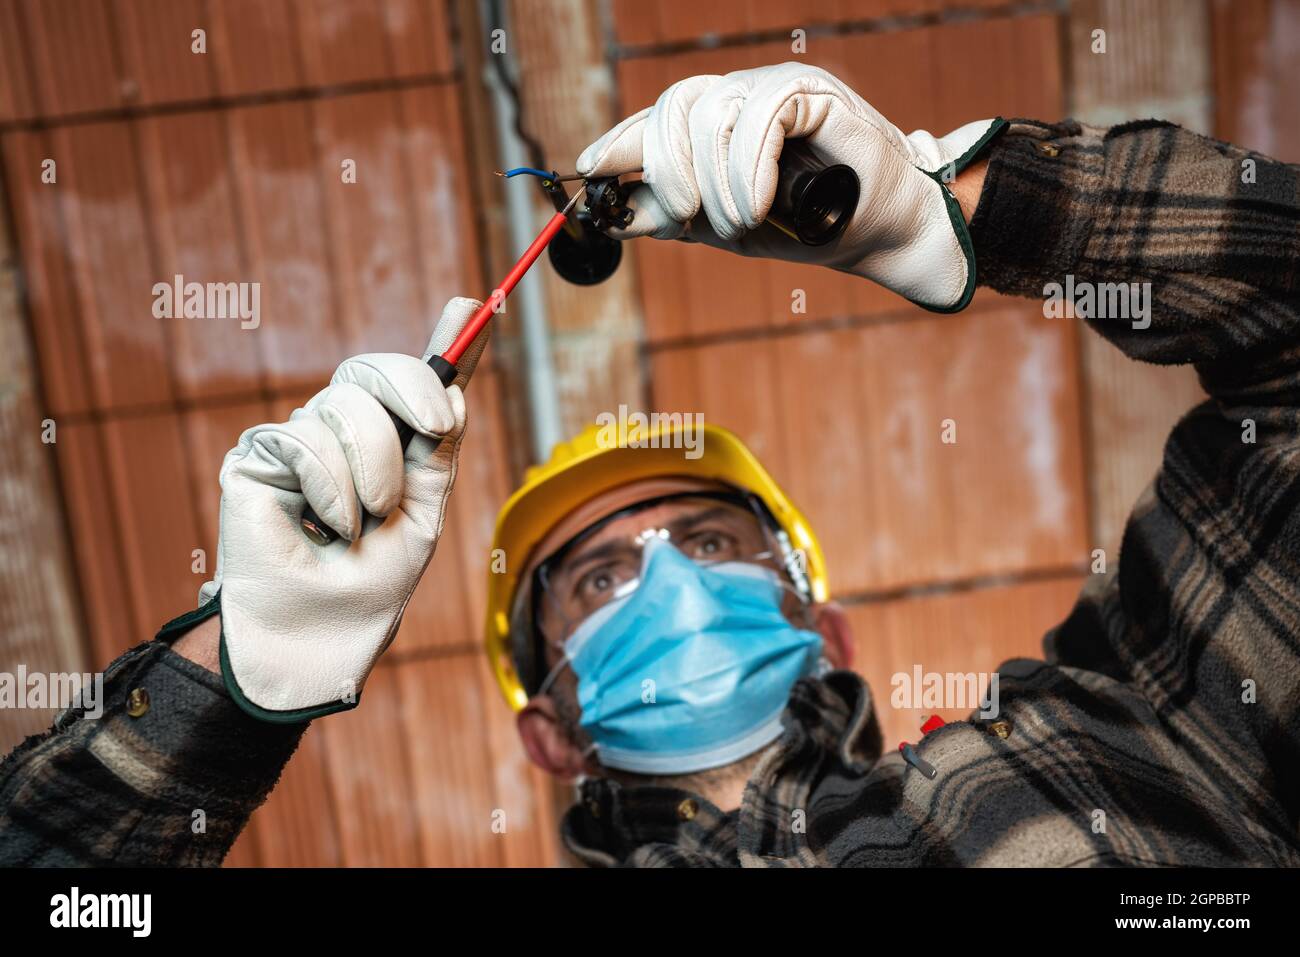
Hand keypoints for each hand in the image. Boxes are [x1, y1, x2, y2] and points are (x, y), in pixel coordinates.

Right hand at [196, 297, 487, 720]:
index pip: (414, 384)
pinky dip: (328, 486)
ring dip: (372, 471)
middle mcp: (344, 435)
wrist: (322, 636)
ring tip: (359, 525)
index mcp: (389, 446)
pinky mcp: (258, 459)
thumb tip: (454, 385)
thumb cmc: (372, 586)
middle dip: (412, 390)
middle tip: (435, 427)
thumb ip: (437, 449)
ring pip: (346, 405)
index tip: (477, 306)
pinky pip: (302, 438)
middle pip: (375, 370)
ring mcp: (301, 442)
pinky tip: (323, 525)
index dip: (447, 344)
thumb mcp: (424, 511)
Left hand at [576, 62, 1003, 311]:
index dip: (622, 139)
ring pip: (712, 113)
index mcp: (721, 123)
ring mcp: (778, 89)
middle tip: (687, 220)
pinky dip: (750, 170)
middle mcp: (744, 96)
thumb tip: (616, 214)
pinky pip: (759, 116)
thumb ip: (676, 216)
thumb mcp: (728, 227)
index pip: (660, 117)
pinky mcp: (813, 92)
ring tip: (742, 224)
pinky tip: (759, 205)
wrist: (881, 233)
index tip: (588, 168)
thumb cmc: (811, 227)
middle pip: (675, 107)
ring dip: (717, 185)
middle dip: (669, 172)